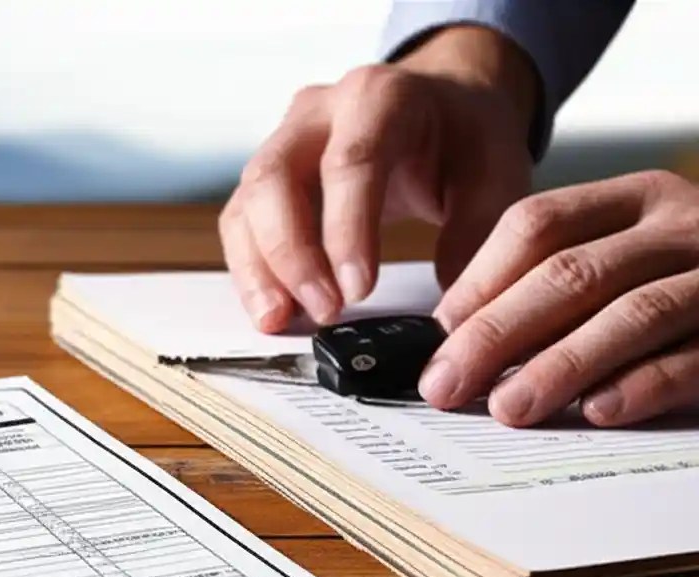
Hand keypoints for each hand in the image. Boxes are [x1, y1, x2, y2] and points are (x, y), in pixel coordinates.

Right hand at [220, 26, 534, 330]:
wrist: (441, 105)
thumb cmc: (464, 137)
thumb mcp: (495, 171)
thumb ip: (478, 233)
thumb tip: (451, 308)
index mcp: (379, 97)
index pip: (350, 161)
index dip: (347, 230)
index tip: (358, 292)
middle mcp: (316, 113)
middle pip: (275, 179)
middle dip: (292, 254)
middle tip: (325, 311)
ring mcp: (282, 143)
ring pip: (247, 205)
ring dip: (258, 269)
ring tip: (280, 320)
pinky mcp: (266, 179)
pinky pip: (241, 225)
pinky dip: (251, 271)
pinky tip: (274, 309)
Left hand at [421, 170, 698, 426]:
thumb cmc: (683, 286)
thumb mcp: (624, 258)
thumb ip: (554, 282)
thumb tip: (454, 335)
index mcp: (635, 199)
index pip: (539, 224)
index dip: (480, 279)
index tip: (439, 333)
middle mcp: (681, 226)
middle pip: (571, 272)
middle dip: (498, 333)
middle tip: (446, 385)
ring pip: (631, 315)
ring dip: (561, 365)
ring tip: (507, 408)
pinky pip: (695, 357)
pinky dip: (643, 384)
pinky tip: (598, 410)